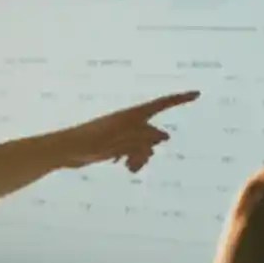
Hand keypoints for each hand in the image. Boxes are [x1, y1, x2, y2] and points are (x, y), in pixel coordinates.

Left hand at [56, 91, 199, 171]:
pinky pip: (134, 152)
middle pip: (153, 133)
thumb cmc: (90, 141)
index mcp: (131, 116)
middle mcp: (129, 122)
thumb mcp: (120, 142)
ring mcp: (123, 134)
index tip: (197, 94)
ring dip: (141, 158)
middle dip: (149, 148)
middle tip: (132, 162)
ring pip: (144, 146)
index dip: (179, 100)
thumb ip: (143, 138)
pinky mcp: (116, 144)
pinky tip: (123, 167)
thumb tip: (164, 135)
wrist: (66, 150)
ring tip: (128, 168)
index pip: (160, 104)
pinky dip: (133, 160)